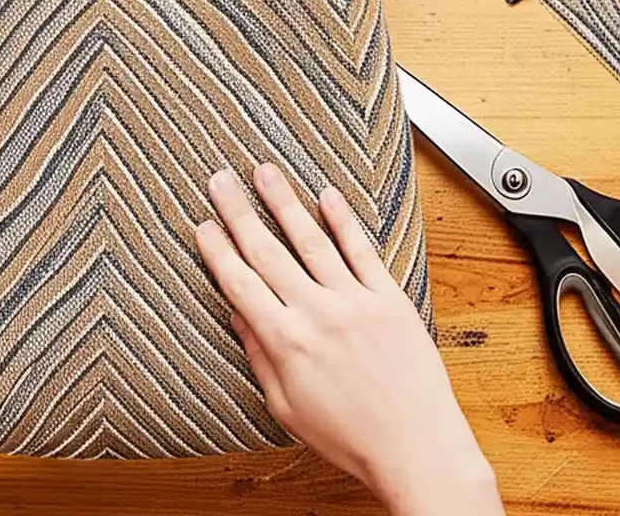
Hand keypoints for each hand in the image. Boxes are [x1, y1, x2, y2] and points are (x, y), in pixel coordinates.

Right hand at [195, 165, 502, 515]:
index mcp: (286, 342)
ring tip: (265, 172)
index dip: (218, 251)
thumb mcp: (286, 406)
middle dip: (239, 213)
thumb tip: (238, 314)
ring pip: (312, 241)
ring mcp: (356, 302)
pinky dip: (343, 221)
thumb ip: (259, 355)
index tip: (203, 225)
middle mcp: (317, 314)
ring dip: (285, 202)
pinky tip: (326, 196)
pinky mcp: (389, 300)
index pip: (240, 284)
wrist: (416, 447)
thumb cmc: (349, 436)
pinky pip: (362, 252)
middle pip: (268, 252)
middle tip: (220, 181)